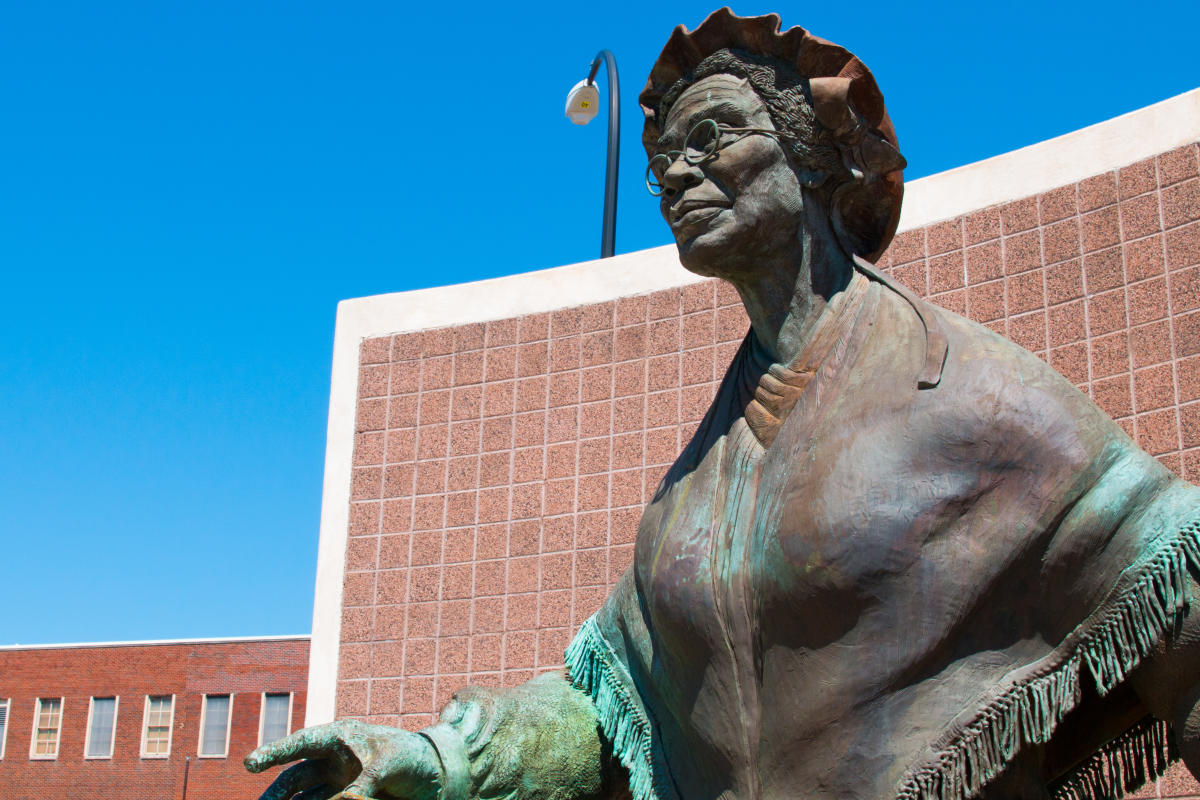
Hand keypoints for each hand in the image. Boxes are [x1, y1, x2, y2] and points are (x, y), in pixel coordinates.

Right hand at [245, 719, 440, 799]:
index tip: (250, 762)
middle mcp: (332, 762)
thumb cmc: (412, 757)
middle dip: (273, 795)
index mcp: (340, 739)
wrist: (435, 775)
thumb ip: (365, 784)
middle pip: (294, 780)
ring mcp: (336, 784)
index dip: (275, 752)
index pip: (302, 743)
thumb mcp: (391, 764)